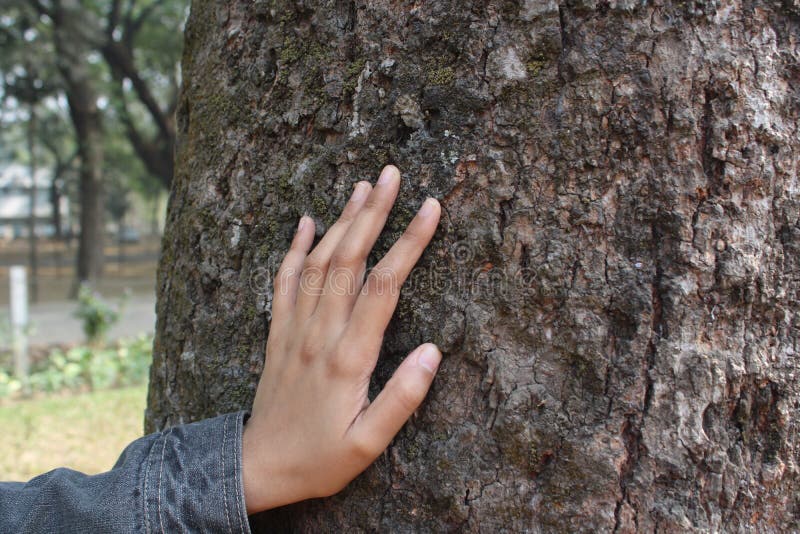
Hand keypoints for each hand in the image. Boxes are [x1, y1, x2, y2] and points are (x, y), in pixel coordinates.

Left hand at [242, 165, 441, 512]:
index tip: (430, 207)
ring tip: (361, 185)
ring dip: (341, 221)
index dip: (409, 243)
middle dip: (373, 213)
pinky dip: (294, 248)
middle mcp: (320, 333)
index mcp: (348, 357)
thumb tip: (434, 352)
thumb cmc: (321, 459)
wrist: (259, 469)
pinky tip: (305, 221)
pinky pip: (283, 282)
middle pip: (349, 260)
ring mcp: (294, 329)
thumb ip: (401, 399)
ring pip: (319, 263)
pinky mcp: (277, 334)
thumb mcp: (368, 444)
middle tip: (392, 173)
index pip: (384, 286)